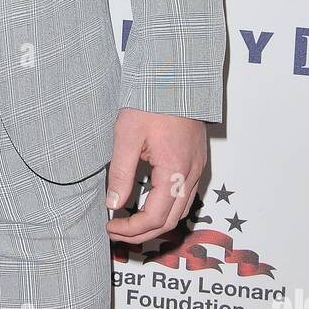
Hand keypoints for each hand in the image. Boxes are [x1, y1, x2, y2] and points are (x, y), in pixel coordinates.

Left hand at [104, 108, 207, 243]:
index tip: (111, 226)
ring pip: (181, 211)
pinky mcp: (197, 161)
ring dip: (156, 223)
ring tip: (129, 222)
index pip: (155, 217)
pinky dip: (167, 208)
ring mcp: (197, 168)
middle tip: (116, 230)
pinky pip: (186, 196)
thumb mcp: (126, 135)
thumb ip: (120, 173)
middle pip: (171, 221)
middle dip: (143, 232)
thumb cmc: (151, 101)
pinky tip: (149, 203)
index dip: (132, 229)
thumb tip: (113, 205)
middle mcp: (191, 174)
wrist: (175, 77)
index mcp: (175, 170)